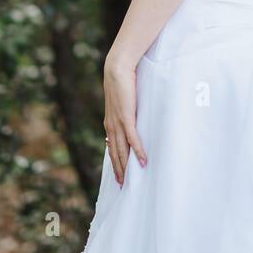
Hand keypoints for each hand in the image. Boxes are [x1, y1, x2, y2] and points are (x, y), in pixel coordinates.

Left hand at [103, 54, 145, 185]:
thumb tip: (132, 116)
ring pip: (122, 150)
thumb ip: (126, 110)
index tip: (118, 173)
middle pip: (115, 152)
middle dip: (118, 169)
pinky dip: (138, 152)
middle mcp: (111, 125)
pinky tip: (143, 162)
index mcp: (109, 122)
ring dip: (126, 166)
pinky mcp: (126, 117)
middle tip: (122, 185)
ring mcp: (117, 122)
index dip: (114, 161)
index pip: (112, 146)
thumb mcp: (122, 100)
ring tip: (130, 180)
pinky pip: (132, 139)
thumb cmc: (122, 81)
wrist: (117, 68)